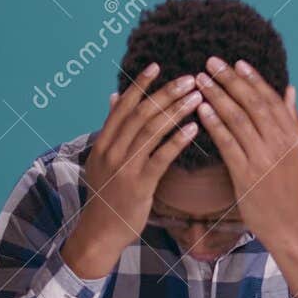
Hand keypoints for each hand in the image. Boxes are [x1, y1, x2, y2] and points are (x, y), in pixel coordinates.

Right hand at [61, 63, 200, 278]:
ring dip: (176, 110)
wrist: (100, 232)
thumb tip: (112, 97)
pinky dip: (177, 140)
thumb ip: (111, 129)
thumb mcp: (102, 159)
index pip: (122, 105)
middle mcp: (111, 151)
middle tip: (190, 79)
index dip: (140, 84)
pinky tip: (194, 127)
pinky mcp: (139, 185)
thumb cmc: (107, 195)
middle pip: (140, 113)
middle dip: (166, 93)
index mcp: (103, 142)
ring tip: (197, 97)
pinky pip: (160, 157)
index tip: (157, 66)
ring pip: (151, 131)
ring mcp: (124, 167)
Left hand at [196, 56, 297, 297]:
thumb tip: (290, 89)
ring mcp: (264, 159)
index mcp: (293, 136)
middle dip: (231, 80)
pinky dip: (215, 124)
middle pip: (253, 104)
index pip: (271, 99)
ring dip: (218, 96)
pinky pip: (228, 144)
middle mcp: (280, 143)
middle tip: (211, 62)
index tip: (236, 61)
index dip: (253, 79)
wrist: (291, 226)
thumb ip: (292, 119)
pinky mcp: (247, 174)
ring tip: (201, 80)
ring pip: (239, 119)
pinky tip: (201, 110)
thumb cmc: (291, 190)